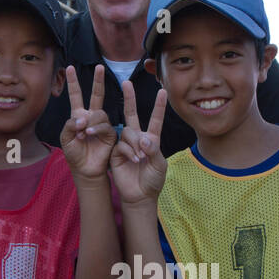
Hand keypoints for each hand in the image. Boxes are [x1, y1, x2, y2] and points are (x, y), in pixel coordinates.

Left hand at [60, 65, 116, 181]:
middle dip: (98, 81)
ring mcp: (102, 124)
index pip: (76, 95)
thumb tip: (82, 118)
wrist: (85, 169)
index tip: (69, 67)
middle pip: (97, 95)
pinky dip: (96, 129)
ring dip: (90, 122)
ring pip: (99, 114)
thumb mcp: (65, 138)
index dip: (73, 82)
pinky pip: (105, 126)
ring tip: (83, 134)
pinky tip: (89, 135)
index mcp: (78, 115)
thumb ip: (69, 125)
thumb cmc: (74, 154)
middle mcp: (92, 117)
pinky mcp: (111, 134)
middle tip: (100, 67)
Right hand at [109, 80, 168, 207]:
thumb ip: (154, 150)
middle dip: (129, 98)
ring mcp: (125, 144)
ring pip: (127, 132)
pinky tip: (134, 160)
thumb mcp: (159, 165)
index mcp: (151, 138)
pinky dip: (128, 151)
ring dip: (134, 143)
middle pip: (132, 114)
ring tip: (140, 158)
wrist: (140, 195)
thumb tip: (144, 138)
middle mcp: (137, 138)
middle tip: (126, 83)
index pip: (156, 119)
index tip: (162, 91)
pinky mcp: (116, 153)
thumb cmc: (153, 180)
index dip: (159, 106)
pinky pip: (121, 145)